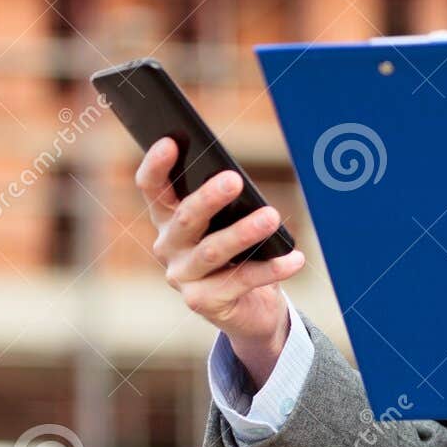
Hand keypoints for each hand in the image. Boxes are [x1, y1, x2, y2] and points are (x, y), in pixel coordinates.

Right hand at [136, 137, 304, 387]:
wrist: (247, 305)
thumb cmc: (237, 247)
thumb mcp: (227, 219)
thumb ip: (227, 200)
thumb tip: (240, 178)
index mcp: (168, 216)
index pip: (152, 187)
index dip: (157, 165)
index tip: (171, 141)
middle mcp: (168, 245)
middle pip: (186, 217)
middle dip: (209, 197)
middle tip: (234, 179)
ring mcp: (182, 276)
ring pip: (212, 250)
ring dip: (244, 233)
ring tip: (271, 217)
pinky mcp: (203, 302)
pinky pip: (241, 281)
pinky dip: (271, 268)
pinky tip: (294, 258)